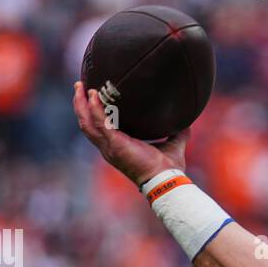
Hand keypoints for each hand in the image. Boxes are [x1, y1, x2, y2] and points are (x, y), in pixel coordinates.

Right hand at [72, 80, 188, 186]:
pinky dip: (95, 108)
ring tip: (80, 87)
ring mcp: (110, 147)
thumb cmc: (168, 168)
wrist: (166, 180)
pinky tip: (94, 95)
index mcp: (118, 147)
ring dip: (81, 104)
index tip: (91, 97)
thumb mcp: (173, 145)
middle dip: (80, 105)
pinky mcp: (115, 144)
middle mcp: (109, 148)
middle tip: (79, 86)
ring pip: (86, 123)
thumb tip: (188, 123)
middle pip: (86, 124)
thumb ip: (178, 134)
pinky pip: (99, 123)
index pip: (98, 129)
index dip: (92, 113)